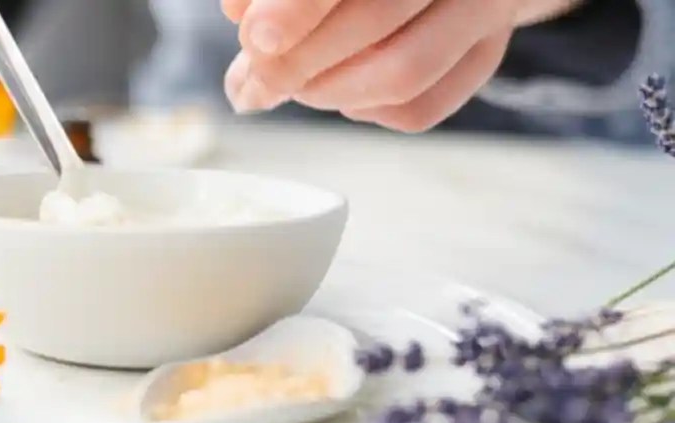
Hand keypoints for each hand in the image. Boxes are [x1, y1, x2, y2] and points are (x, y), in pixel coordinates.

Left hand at [222, 0, 583, 131]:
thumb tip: (238, 12)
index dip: (299, 8)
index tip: (256, 36)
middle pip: (377, 19)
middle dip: (298, 61)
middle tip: (255, 77)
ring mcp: (484, 9)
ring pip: (403, 74)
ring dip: (327, 92)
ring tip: (290, 86)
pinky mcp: (486, 54)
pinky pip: (419, 109)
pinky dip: (363, 111)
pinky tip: (339, 92)